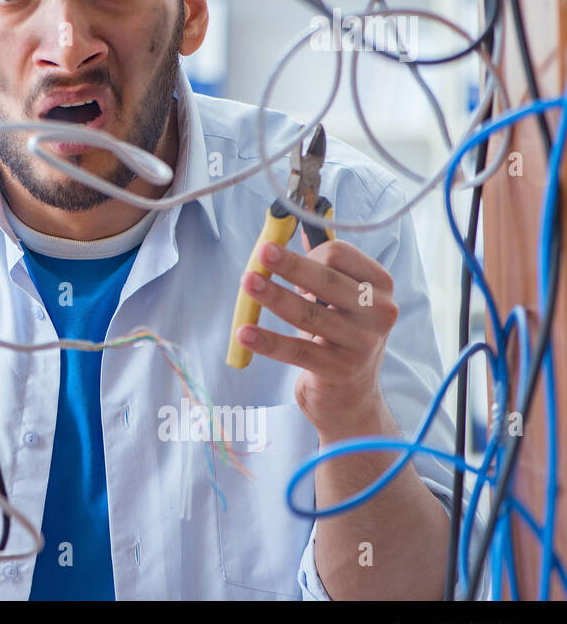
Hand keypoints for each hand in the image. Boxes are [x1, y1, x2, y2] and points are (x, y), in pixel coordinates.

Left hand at [236, 238, 398, 440]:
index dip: (307, 253)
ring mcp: (362, 344)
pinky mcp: (338, 371)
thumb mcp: (340, 299)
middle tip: (262, 252)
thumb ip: (322, 265)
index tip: (283, 259)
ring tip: (247, 282)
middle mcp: (379, 313)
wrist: (352, 399)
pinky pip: (296, 350)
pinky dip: (268, 340)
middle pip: (326, 279)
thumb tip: (291, 224)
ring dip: (274, 296)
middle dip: (290, 265)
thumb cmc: (340, 337)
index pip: (340, 255)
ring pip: (308, 312)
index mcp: (380, 287)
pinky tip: (244, 332)